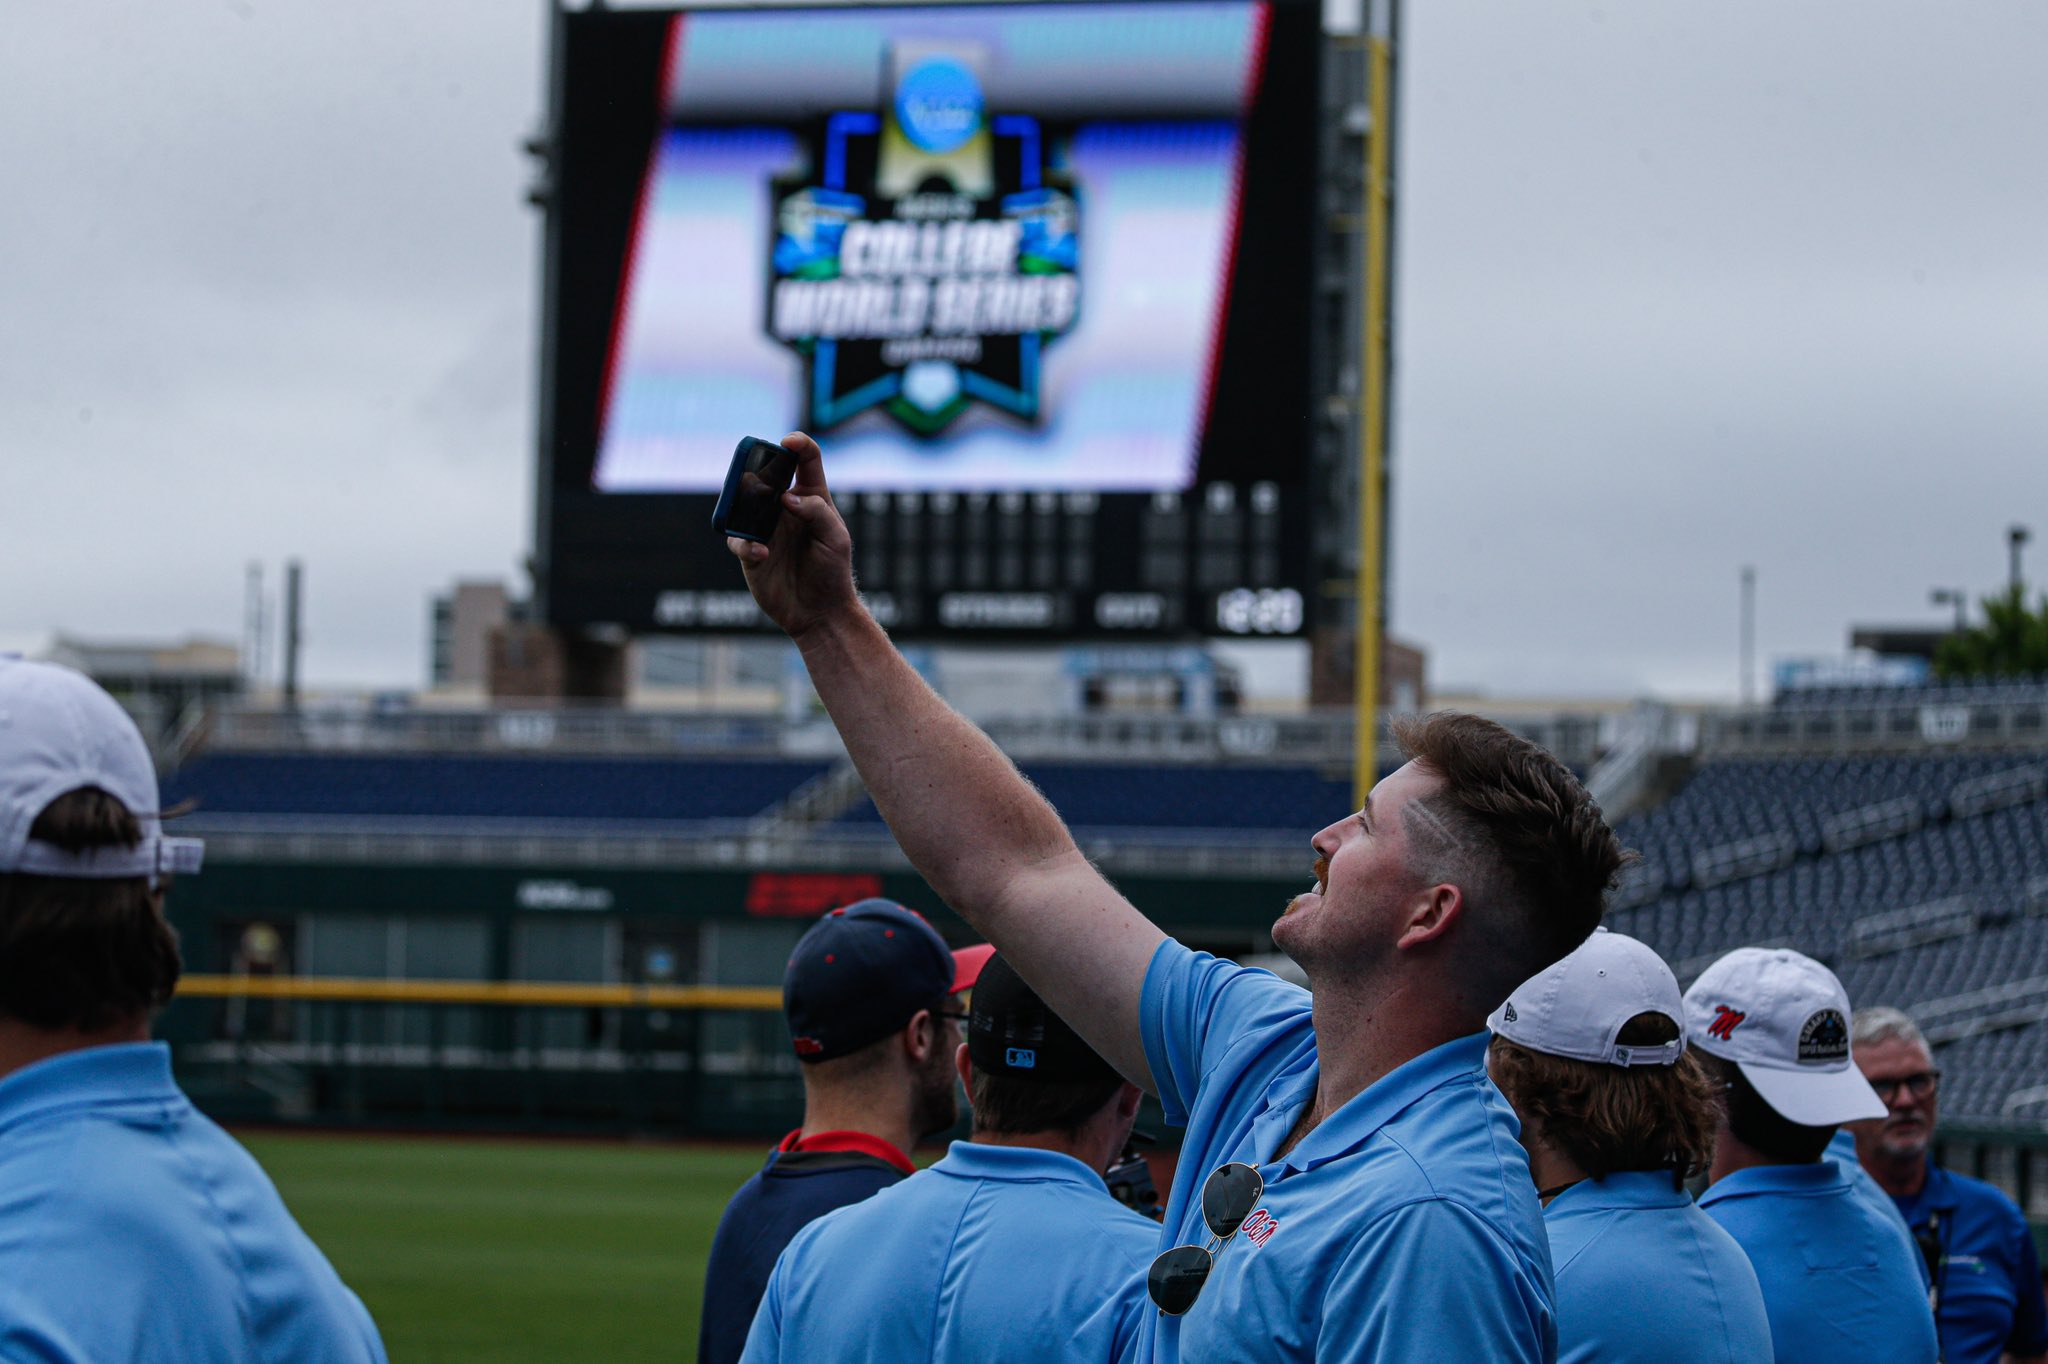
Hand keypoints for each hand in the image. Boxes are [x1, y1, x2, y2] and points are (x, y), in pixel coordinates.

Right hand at [727, 431, 858, 639]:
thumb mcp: (835, 538)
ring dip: (744, 505)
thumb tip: (786, 497)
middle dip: (758, 470)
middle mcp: (784, 509)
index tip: (788, 441)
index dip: (798, 444)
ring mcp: (765, 529)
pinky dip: (746, 544)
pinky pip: (738, 540)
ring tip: (755, 516)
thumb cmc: (832, 571)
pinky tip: (762, 553)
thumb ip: (817, 512)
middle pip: (765, 476)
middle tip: (759, 478)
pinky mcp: (750, 552)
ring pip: (743, 505)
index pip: (805, 461)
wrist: (819, 611)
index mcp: (810, 498)